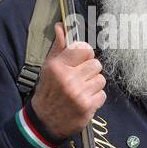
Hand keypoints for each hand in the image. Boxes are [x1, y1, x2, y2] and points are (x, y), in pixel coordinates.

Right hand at [28, 23, 105, 140]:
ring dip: (93, 85)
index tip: (80, 61)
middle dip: (90, 71)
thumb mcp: (48, 67)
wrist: (44, 121)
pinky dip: (95, 98)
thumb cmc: (48, 91)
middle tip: (80, 79)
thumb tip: (61, 26)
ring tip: (81, 90)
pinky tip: (84, 100)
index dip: (85, 54)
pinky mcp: (87, 107)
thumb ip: (58, 47)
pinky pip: (102, 94)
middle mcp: (68, 79)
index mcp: (58, 66)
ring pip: (101, 79)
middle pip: (96, 64)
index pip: (84, 48)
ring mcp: (78, 93)